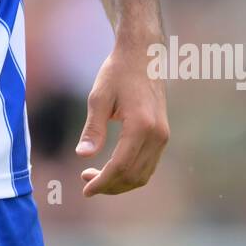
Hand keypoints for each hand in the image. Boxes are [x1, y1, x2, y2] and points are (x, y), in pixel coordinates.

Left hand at [75, 41, 168, 195]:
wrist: (143, 55)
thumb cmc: (117, 72)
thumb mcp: (99, 97)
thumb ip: (93, 128)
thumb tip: (83, 155)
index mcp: (141, 126)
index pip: (120, 166)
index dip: (102, 182)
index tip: (85, 190)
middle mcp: (157, 135)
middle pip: (133, 176)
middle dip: (109, 186)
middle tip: (85, 181)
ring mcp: (162, 136)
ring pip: (143, 174)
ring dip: (120, 183)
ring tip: (95, 177)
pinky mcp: (162, 135)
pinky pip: (148, 165)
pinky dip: (131, 174)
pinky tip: (112, 168)